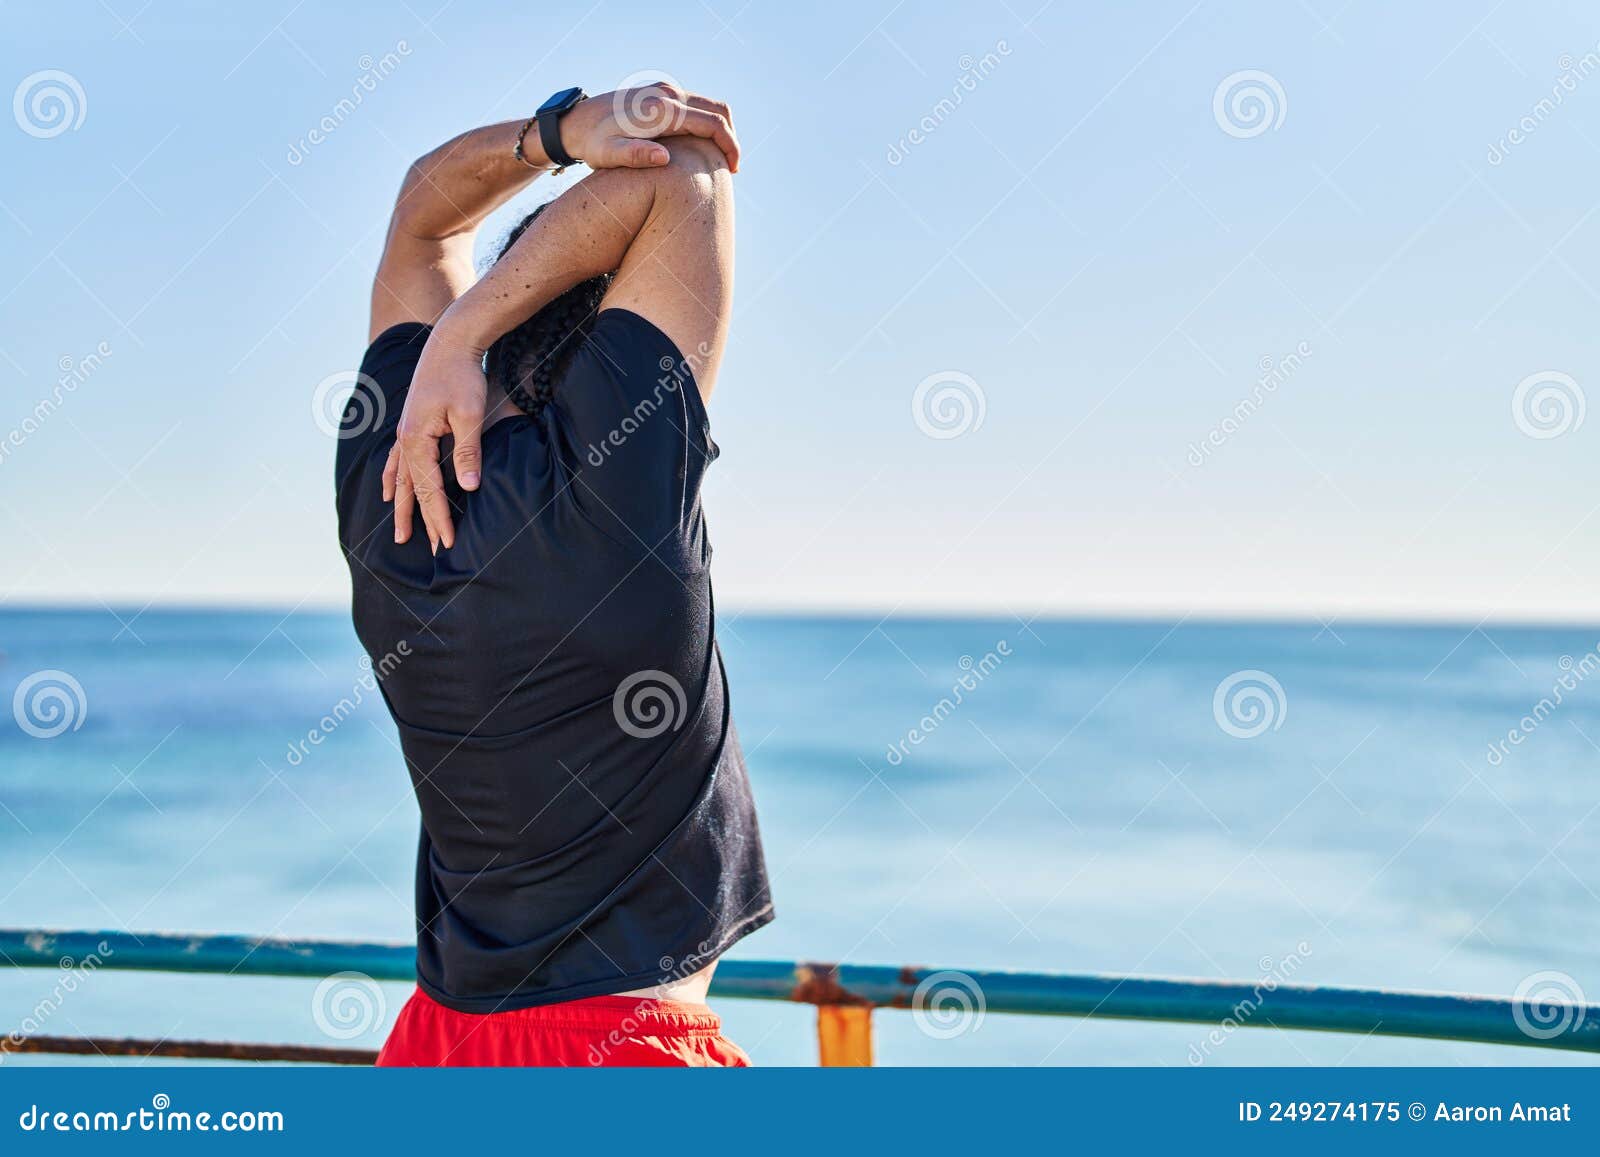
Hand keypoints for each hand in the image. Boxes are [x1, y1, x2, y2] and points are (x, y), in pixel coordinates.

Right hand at [383, 328, 487, 552]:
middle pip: (412, 490)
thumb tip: (470, 487)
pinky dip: (390, 479)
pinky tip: (386, 492)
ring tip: (400, 534)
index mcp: (417, 440)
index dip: (440, 518)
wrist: (449, 342)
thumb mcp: (470, 414)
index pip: (430, 490)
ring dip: (401, 507)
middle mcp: (405, 440)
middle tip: (432, 551)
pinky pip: (395, 461)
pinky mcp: (410, 425)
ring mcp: (404, 433)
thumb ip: (468, 452)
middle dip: (422, 522)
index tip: (449, 543)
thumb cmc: (462, 375)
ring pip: (400, 480)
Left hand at [562, 83, 739, 171]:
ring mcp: (665, 90)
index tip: (733, 170)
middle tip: (732, 168)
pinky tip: (701, 149)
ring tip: (719, 160)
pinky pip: (695, 106)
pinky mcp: (661, 93)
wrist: (576, 121)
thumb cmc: (592, 144)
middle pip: (717, 110)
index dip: (730, 147)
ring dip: (720, 131)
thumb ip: (635, 156)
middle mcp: (667, 93)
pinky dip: (707, 124)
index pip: (712, 123)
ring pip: (709, 106)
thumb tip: (664, 157)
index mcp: (662, 111)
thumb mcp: (608, 155)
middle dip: (731, 139)